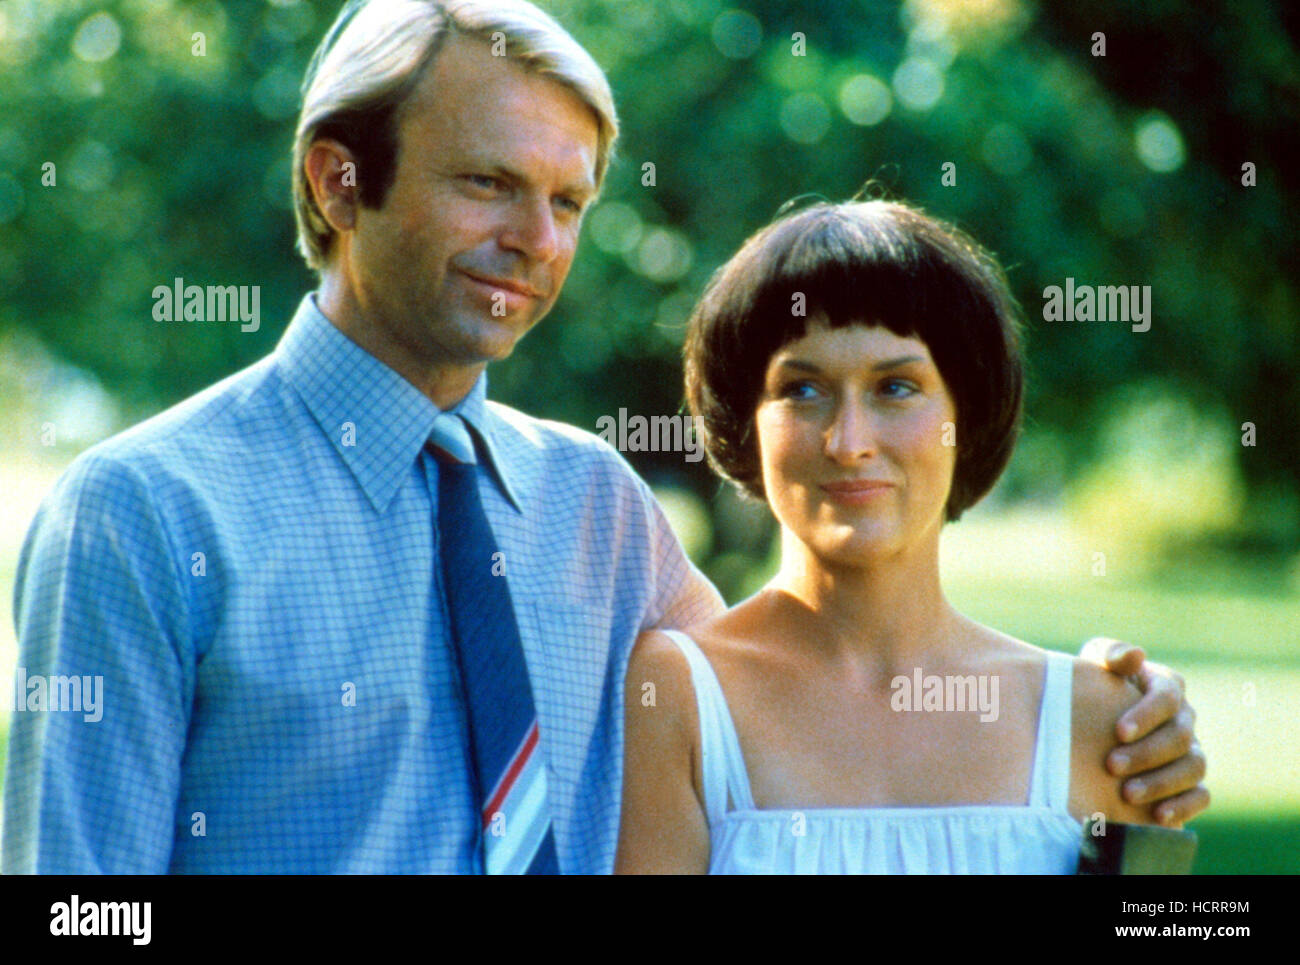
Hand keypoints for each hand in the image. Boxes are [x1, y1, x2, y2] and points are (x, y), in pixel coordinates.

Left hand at [1079, 637, 1209, 826]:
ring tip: (1127, 794)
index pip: (1168, 697)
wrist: (1091, 722)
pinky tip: (1157, 817)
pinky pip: (1201, 796)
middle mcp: (1185, 719)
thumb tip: (1134, 656)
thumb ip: (1110, 655)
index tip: (1118, 732)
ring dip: (1161, 782)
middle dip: (1146, 753)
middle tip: (1111, 766)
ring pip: (1193, 767)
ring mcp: (1191, 751)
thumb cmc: (1092, 687)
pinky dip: (1183, 806)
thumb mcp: (1093, 664)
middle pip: (1180, 736)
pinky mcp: (1190, 783)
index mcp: (1166, 687)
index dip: (1146, 715)